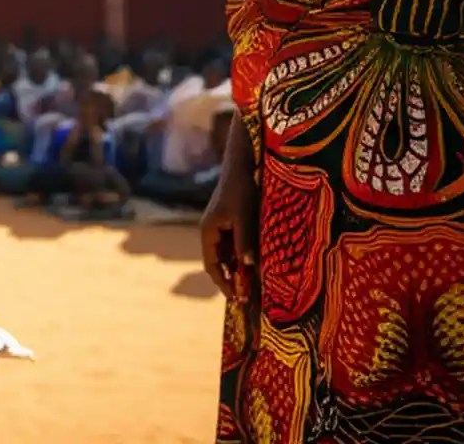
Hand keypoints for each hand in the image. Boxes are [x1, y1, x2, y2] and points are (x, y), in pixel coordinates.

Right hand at [200, 168, 258, 300]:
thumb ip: (244, 242)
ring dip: (237, 270)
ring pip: (227, 255)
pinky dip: (242, 257)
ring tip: (253, 285)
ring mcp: (219, 227)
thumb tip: (248, 267)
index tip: (236, 298)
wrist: (241, 166)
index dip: (223, 283)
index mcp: (208, 232)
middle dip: (230, 279)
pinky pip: (233, 246)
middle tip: (246, 297)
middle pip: (218, 263)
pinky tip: (255, 264)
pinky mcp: (229, 222)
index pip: (213, 265)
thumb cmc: (241, 190)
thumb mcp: (244, 217)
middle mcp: (211, 232)